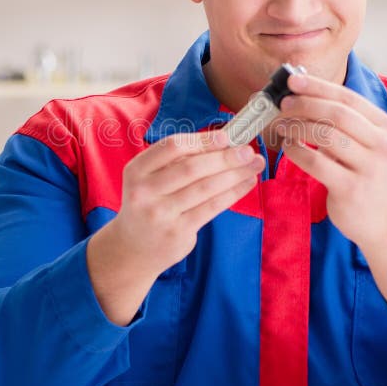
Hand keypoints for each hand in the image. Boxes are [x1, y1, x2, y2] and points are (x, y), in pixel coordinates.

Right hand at [87, 129, 263, 324]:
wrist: (133, 248)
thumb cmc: (149, 204)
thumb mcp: (149, 179)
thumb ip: (177, 161)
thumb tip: (222, 143)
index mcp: (136, 170)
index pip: (172, 147)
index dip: (202, 140)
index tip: (226, 137)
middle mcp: (144, 191)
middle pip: (192, 168)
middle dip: (225, 158)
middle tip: (248, 151)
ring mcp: (160, 214)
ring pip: (205, 188)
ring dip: (235, 174)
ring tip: (254, 165)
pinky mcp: (177, 232)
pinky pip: (211, 207)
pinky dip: (233, 193)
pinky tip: (245, 183)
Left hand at [276, 72, 386, 248]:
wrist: (381, 219)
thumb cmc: (362, 173)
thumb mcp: (363, 144)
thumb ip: (341, 121)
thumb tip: (300, 93)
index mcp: (384, 126)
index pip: (348, 98)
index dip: (318, 86)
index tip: (292, 80)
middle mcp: (382, 145)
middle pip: (337, 114)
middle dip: (305, 105)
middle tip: (282, 104)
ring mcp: (369, 168)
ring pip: (326, 136)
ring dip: (298, 127)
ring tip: (282, 126)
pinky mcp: (351, 189)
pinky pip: (316, 163)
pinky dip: (297, 152)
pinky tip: (288, 148)